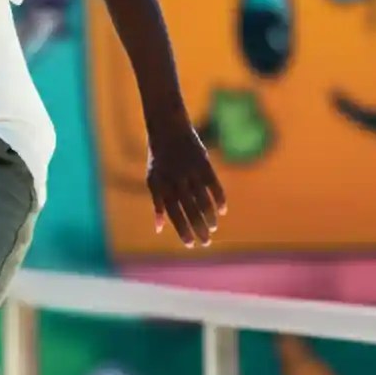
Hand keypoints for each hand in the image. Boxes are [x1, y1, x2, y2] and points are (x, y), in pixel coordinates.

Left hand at [146, 118, 227, 247]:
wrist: (169, 129)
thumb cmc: (160, 160)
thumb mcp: (152, 180)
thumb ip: (157, 204)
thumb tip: (159, 229)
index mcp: (163, 186)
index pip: (174, 213)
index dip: (182, 229)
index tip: (189, 244)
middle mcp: (177, 181)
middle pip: (190, 210)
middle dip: (198, 228)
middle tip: (205, 243)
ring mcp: (191, 172)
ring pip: (203, 200)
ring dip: (209, 216)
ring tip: (213, 229)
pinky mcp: (204, 164)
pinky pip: (214, 185)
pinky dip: (219, 198)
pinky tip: (223, 211)